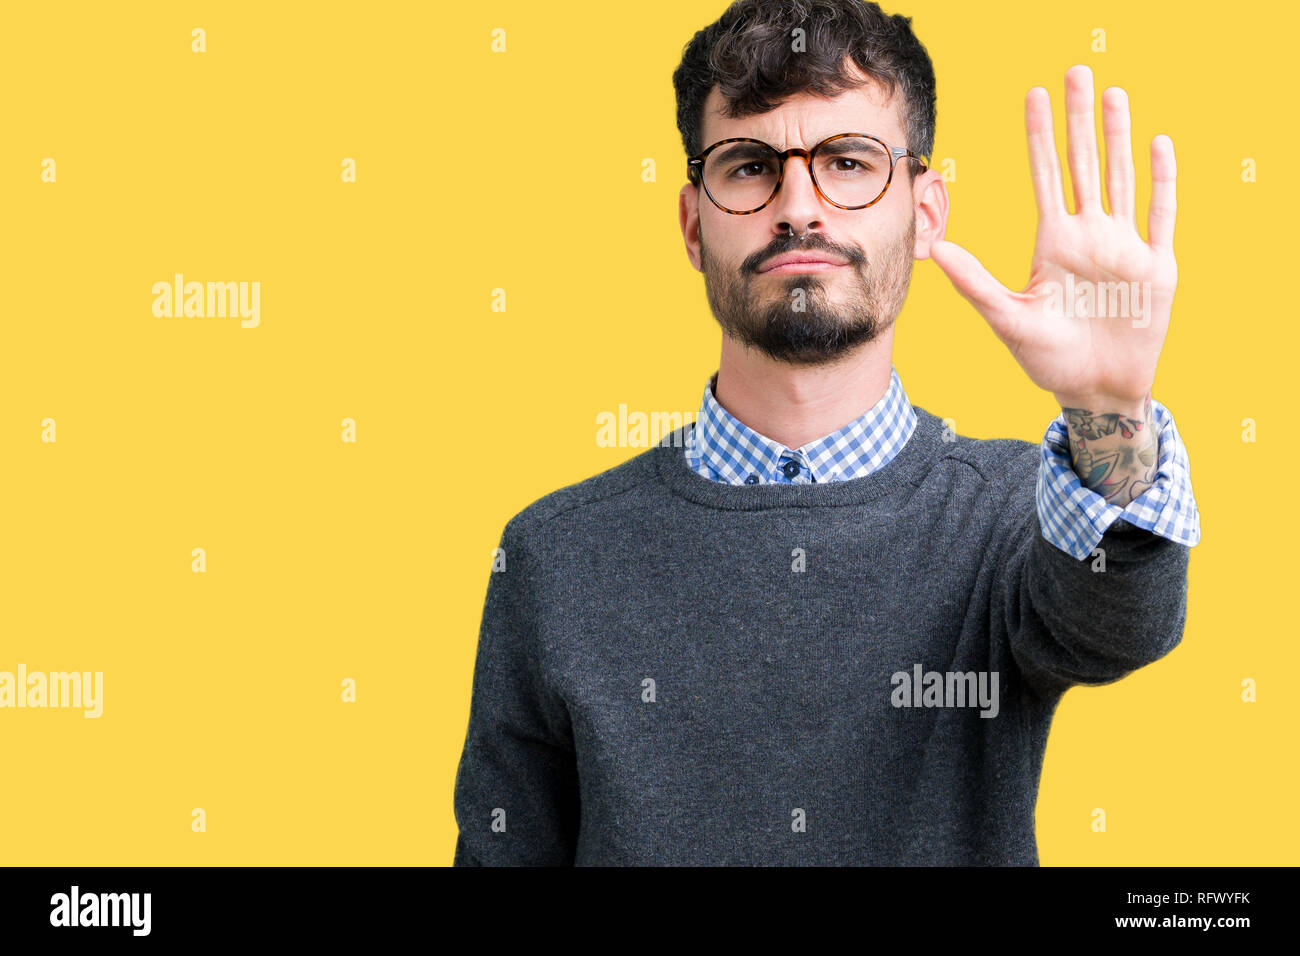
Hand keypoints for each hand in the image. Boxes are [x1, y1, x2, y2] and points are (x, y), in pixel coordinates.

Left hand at [929, 64, 1176, 417]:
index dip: (1040, 137)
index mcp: (1054, 243)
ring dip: (1119, 138)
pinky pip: (1160, 216)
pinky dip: (1160, 182)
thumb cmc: (1047, 359)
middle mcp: (1089, 236)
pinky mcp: (1156, 267)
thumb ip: (975, 283)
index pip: (1044, 177)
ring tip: (1114, 94)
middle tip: (1076, 72)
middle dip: (1079, 120)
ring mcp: (1124, 248)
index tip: (1033, 95)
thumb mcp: (1007, 319)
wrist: (1093, 389)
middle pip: (1084, 165)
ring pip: (1122, 180)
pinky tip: (1157, 145)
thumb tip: (935, 249)